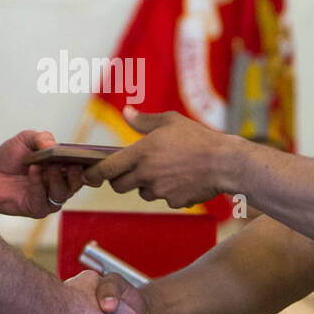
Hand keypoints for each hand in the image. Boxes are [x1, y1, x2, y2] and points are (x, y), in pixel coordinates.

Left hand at [0, 129, 85, 216]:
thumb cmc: (10, 159)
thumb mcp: (24, 140)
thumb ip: (40, 138)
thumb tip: (54, 144)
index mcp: (63, 168)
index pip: (83, 168)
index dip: (89, 163)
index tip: (89, 155)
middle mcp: (61, 184)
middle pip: (78, 182)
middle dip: (75, 171)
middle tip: (71, 161)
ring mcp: (50, 198)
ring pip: (63, 192)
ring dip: (57, 178)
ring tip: (49, 165)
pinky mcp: (37, 209)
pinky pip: (44, 199)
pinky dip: (39, 184)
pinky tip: (33, 171)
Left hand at [83, 107, 231, 208]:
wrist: (225, 163)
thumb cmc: (199, 138)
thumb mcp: (170, 121)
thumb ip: (144, 120)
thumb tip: (127, 112)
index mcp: (141, 153)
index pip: (106, 169)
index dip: (93, 173)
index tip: (88, 174)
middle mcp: (146, 174)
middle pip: (119, 185)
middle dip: (120, 179)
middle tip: (130, 169)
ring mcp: (160, 191)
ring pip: (142, 192)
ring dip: (145, 185)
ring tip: (164, 170)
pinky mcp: (173, 202)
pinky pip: (163, 199)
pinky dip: (167, 192)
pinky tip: (180, 179)